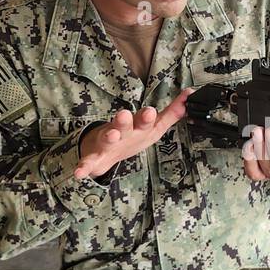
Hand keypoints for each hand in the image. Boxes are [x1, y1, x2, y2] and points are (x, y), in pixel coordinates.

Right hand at [75, 89, 193, 178]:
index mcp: (137, 125)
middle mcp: (122, 131)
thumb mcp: (154, 126)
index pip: (143, 119)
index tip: (151, 111)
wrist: (104, 150)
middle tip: (125, 115)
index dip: (147, 116)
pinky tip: (79, 173)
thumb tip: (190, 96)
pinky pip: (89, 162)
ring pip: (108, 137)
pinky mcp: (96, 156)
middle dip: (125, 120)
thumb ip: (172, 113)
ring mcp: (107, 143)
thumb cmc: (133, 135)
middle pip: (124, 124)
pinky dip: (83, 167)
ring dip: (109, 136)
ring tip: (110, 135)